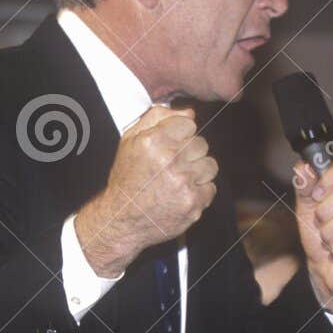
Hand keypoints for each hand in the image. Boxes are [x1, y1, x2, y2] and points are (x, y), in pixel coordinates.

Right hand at [74, 104, 216, 276]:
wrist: (122, 219)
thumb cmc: (127, 179)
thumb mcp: (129, 142)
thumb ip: (156, 118)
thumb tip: (188, 112)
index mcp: (152, 141)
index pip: (189, 123)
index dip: (180, 135)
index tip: (170, 147)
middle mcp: (169, 160)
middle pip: (201, 144)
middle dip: (189, 154)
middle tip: (171, 167)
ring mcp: (183, 182)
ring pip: (210, 165)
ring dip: (197, 172)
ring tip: (178, 181)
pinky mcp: (193, 203)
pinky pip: (210, 188)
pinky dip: (198, 192)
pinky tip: (180, 195)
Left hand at [293, 157, 332, 314]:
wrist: (326, 270)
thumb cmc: (320, 238)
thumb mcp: (306, 209)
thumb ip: (304, 187)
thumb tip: (303, 168)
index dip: (327, 181)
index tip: (315, 197)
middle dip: (324, 215)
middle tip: (323, 227)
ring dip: (330, 235)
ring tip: (330, 242)